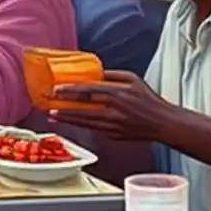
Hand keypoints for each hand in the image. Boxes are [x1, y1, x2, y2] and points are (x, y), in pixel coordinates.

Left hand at [49, 71, 173, 140]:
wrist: (162, 123)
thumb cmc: (149, 99)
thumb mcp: (133, 79)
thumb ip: (112, 75)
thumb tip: (94, 74)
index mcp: (119, 93)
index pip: (90, 91)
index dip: (71, 91)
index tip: (57, 89)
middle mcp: (114, 110)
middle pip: (84, 108)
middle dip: (64, 106)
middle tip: (49, 103)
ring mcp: (113, 126)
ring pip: (85, 122)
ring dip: (68, 119)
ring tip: (53, 115)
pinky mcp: (113, 136)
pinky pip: (94, 129)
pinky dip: (81, 125)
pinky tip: (71, 121)